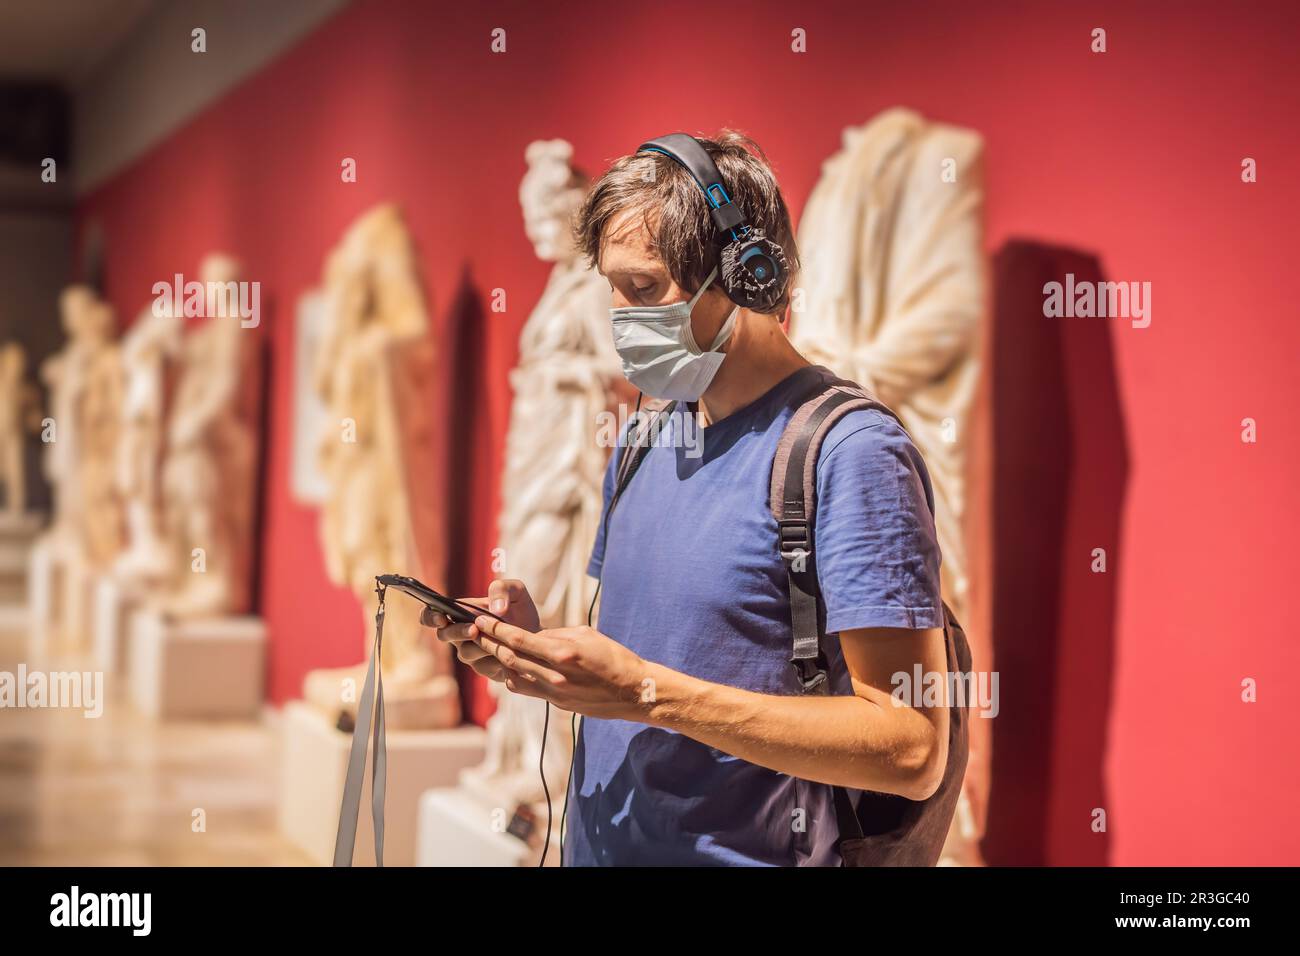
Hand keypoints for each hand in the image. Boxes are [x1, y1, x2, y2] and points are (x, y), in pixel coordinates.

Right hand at [420, 579, 539, 682]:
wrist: (539, 635)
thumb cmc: (521, 610)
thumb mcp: (516, 591)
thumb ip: (502, 588)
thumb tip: (495, 609)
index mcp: (459, 613)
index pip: (431, 615)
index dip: (429, 616)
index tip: (440, 616)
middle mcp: (460, 635)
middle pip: (444, 635)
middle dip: (456, 632)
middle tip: (473, 629)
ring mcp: (471, 654)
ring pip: (465, 653)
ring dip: (479, 646)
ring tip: (497, 640)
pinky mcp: (486, 669)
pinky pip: (484, 667)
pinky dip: (495, 659)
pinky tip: (509, 653)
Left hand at [470, 614, 649, 720]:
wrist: (633, 691)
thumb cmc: (613, 657)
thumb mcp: (585, 635)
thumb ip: (555, 635)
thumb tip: (533, 636)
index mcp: (562, 652)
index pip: (517, 639)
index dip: (495, 629)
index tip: (481, 620)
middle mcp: (554, 675)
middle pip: (509, 658)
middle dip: (489, 644)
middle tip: (475, 632)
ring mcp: (554, 692)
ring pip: (513, 676)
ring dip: (498, 662)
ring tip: (488, 648)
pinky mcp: (557, 703)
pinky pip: (527, 689)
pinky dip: (515, 676)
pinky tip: (511, 667)